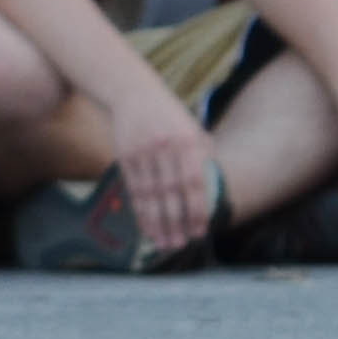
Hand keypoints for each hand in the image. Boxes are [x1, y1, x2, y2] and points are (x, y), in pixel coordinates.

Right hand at [111, 83, 215, 257]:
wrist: (133, 93)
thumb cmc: (169, 115)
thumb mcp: (193, 127)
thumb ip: (203, 153)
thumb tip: (212, 182)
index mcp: (189, 142)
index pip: (194, 183)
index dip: (197, 209)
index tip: (200, 230)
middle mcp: (166, 148)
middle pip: (171, 193)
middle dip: (176, 222)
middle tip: (181, 245)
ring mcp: (143, 153)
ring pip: (150, 195)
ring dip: (157, 223)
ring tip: (164, 244)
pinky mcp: (124, 157)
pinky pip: (133, 190)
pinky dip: (140, 211)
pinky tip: (146, 228)